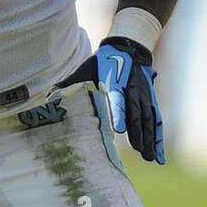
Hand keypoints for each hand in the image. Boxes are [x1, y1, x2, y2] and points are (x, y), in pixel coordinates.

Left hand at [60, 37, 164, 163]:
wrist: (128, 48)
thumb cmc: (100, 64)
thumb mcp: (83, 70)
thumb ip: (68, 86)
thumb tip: (48, 99)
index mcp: (115, 82)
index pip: (118, 99)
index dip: (119, 113)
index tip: (119, 129)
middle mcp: (133, 89)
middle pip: (137, 113)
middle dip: (138, 132)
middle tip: (139, 151)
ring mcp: (144, 96)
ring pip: (149, 119)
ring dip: (150, 138)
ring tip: (149, 157)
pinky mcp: (151, 101)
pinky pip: (156, 121)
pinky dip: (157, 138)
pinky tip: (158, 157)